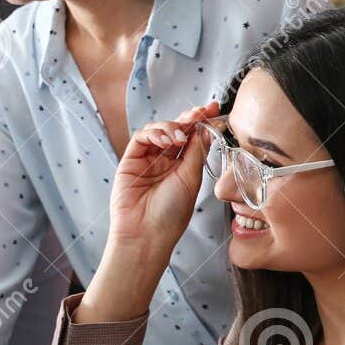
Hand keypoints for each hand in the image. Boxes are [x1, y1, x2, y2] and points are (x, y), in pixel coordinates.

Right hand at [107, 101, 217, 254]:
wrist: (147, 234)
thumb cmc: (170, 214)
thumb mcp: (191, 179)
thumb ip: (196, 151)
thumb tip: (205, 128)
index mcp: (183, 168)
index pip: (193, 138)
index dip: (202, 123)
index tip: (214, 110)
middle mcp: (165, 162)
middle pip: (176, 130)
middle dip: (189, 118)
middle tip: (201, 111)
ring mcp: (147, 160)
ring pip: (159, 130)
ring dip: (172, 126)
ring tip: (181, 135)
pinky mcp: (130, 160)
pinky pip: (141, 138)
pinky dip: (155, 133)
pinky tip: (167, 140)